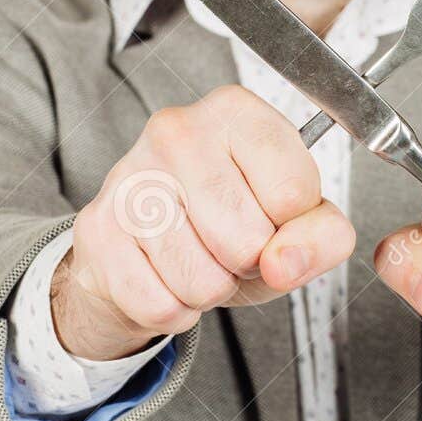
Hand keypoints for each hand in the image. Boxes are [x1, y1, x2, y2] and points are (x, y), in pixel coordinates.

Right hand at [53, 85, 355, 360]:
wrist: (146, 248)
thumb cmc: (230, 220)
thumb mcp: (296, 222)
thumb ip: (323, 236)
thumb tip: (285, 261)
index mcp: (235, 112)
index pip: (293, 192)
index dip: (292, 225)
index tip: (271, 214)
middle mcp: (177, 132)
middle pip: (248, 241)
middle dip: (249, 262)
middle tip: (230, 242)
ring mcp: (130, 178)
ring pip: (202, 280)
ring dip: (210, 290)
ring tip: (198, 256)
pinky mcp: (98, 229)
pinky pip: (160, 304)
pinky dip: (173, 309)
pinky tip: (165, 275)